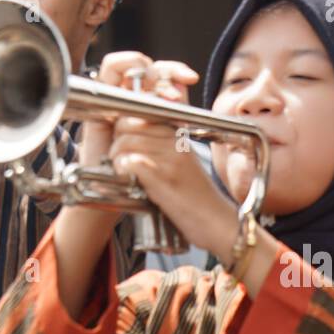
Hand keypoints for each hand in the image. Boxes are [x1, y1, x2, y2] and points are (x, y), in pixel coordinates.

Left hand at [81, 55, 237, 254]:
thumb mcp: (181, 163)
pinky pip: (131, 162)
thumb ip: (160, 145)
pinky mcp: (165, 179)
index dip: (124, 123)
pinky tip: (127, 180)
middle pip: (128, 123)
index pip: (141, 109)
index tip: (123, 141)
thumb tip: (129, 132)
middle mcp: (175, 142)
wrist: (217, 224)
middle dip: (116, 140)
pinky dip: (122, 170)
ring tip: (122, 173)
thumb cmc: (196, 198)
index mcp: (178, 135)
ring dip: (116, 158)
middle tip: (119, 159)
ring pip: (125, 142)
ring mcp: (171, 160)